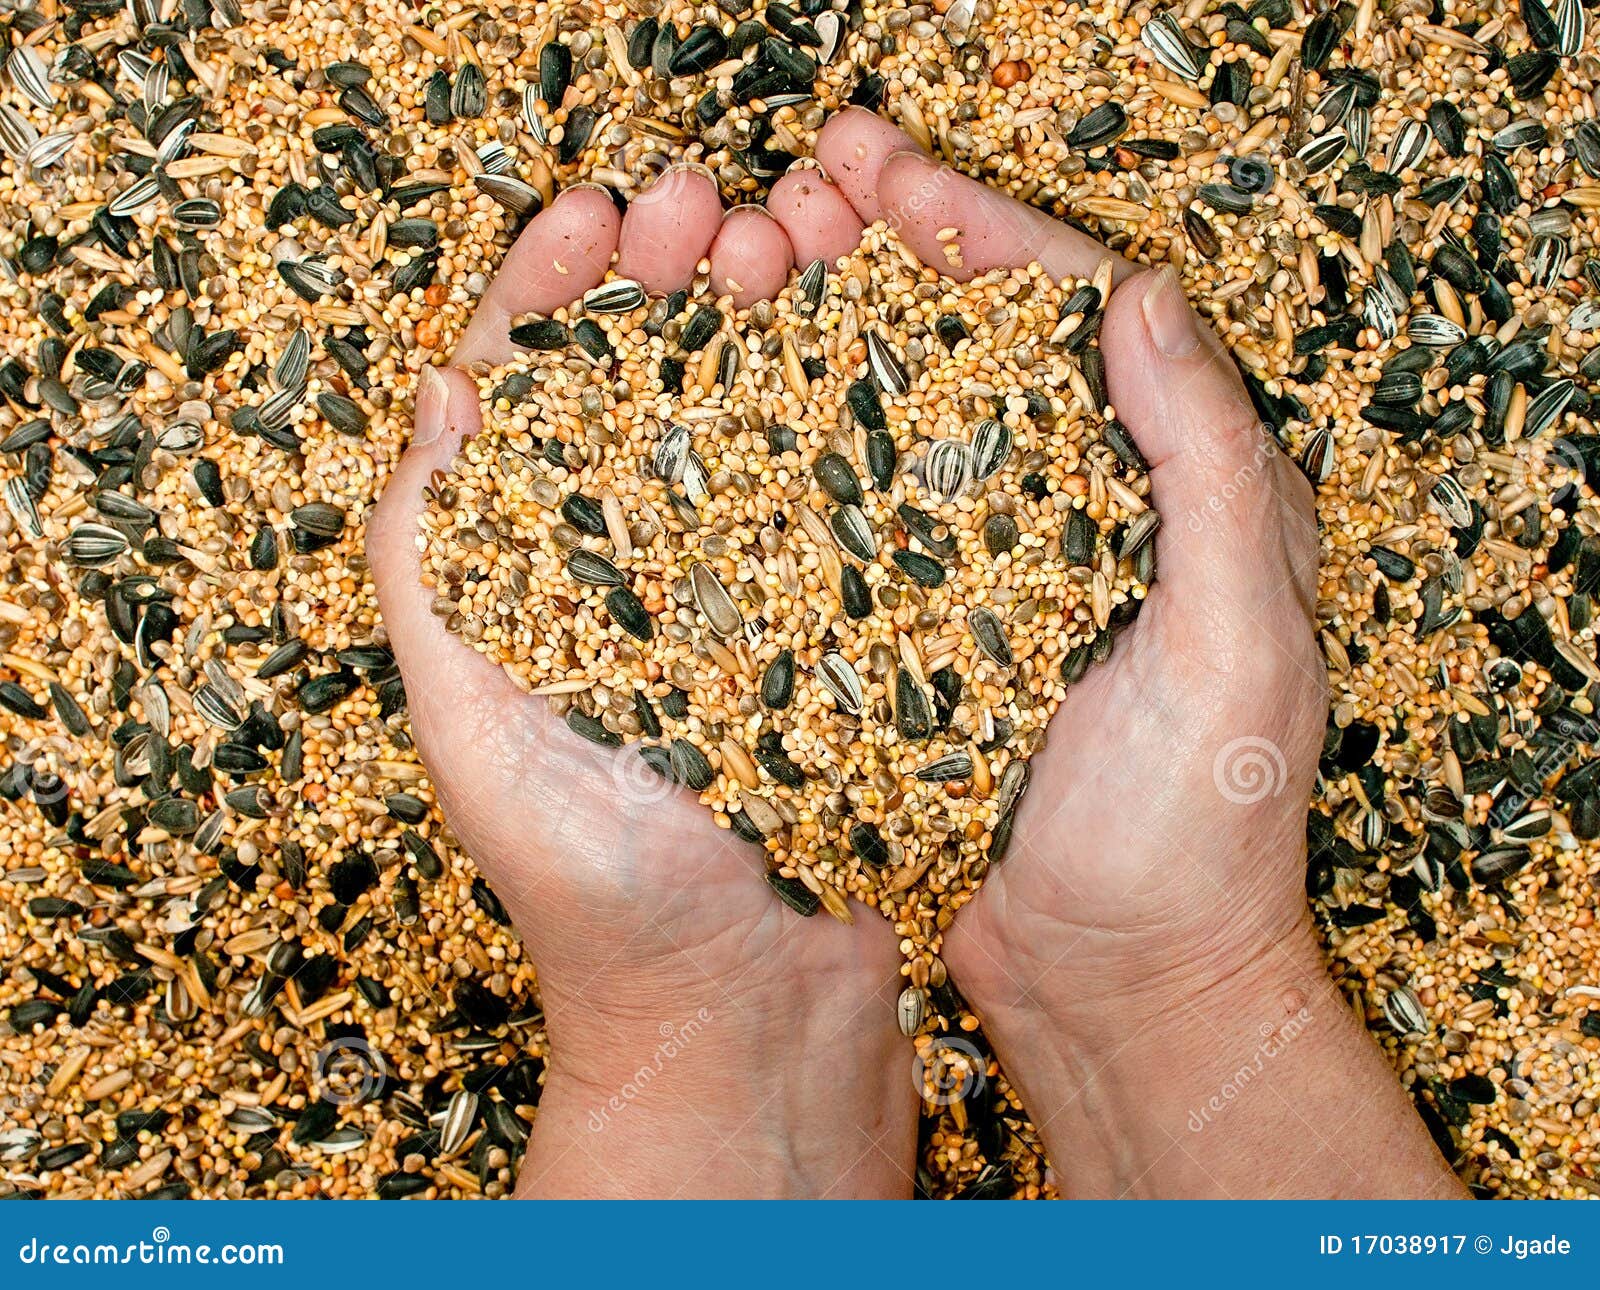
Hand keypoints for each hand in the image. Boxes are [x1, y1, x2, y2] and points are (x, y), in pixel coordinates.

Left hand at [366, 164, 911, 1197]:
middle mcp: (652, 561)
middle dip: (672, 274)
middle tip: (711, 209)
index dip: (554, 291)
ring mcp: (761, 582)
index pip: (536, 397)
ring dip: (772, 313)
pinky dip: (861, 402)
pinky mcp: (855, 616)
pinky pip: (855, 489)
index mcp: (543, 568)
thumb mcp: (471, 727)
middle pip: (656, 378)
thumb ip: (433, 569)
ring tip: (793, 243)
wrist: (748, 1010)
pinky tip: (874, 340)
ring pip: (760, 410)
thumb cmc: (600, 890)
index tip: (592, 219)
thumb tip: (441, 394)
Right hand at [819, 110, 1461, 1196]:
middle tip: (798, 187)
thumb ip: (1209, 471)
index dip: (989, 235)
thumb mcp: (1235, 650)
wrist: (1121, 986)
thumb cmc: (1197, 836)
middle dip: (893, 254)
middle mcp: (1082, 516)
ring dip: (836, 331)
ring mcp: (992, 575)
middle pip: (981, 347)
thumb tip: (1144, 294)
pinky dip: (806, 453)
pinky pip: (864, 518)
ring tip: (745, 266)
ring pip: (911, 416)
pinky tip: (734, 408)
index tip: (894, 178)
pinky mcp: (922, 639)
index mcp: (1177, 495)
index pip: (1081, 320)